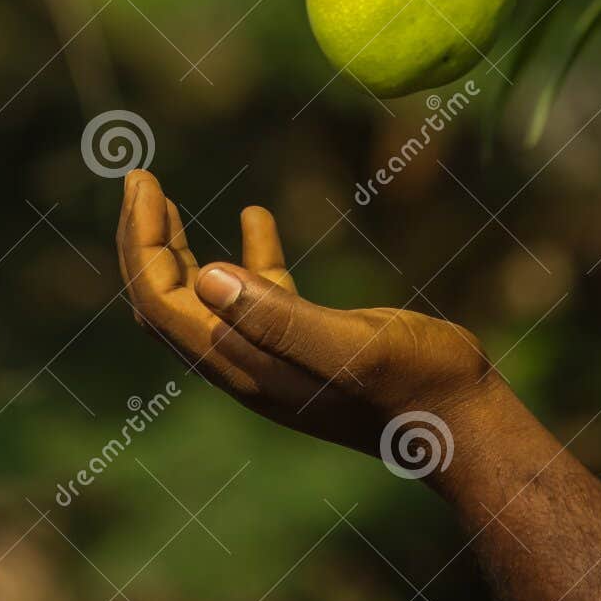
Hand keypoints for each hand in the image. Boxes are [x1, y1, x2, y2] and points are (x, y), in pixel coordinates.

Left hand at [117, 169, 494, 465]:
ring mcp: (272, 357)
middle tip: (141, 178)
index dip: (141, 243)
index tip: (144, 182)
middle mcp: (244, 365)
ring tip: (165, 196)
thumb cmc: (413, 383)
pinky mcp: (304, 345)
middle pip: (165, 301)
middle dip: (144, 240)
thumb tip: (206, 277)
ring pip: (201, 297)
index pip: (160, 304)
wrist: (460, 422)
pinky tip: (255, 214)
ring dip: (177, 246)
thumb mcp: (348, 346)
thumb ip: (278, 318)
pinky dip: (246, 253)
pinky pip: (256, 295)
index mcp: (243, 365)